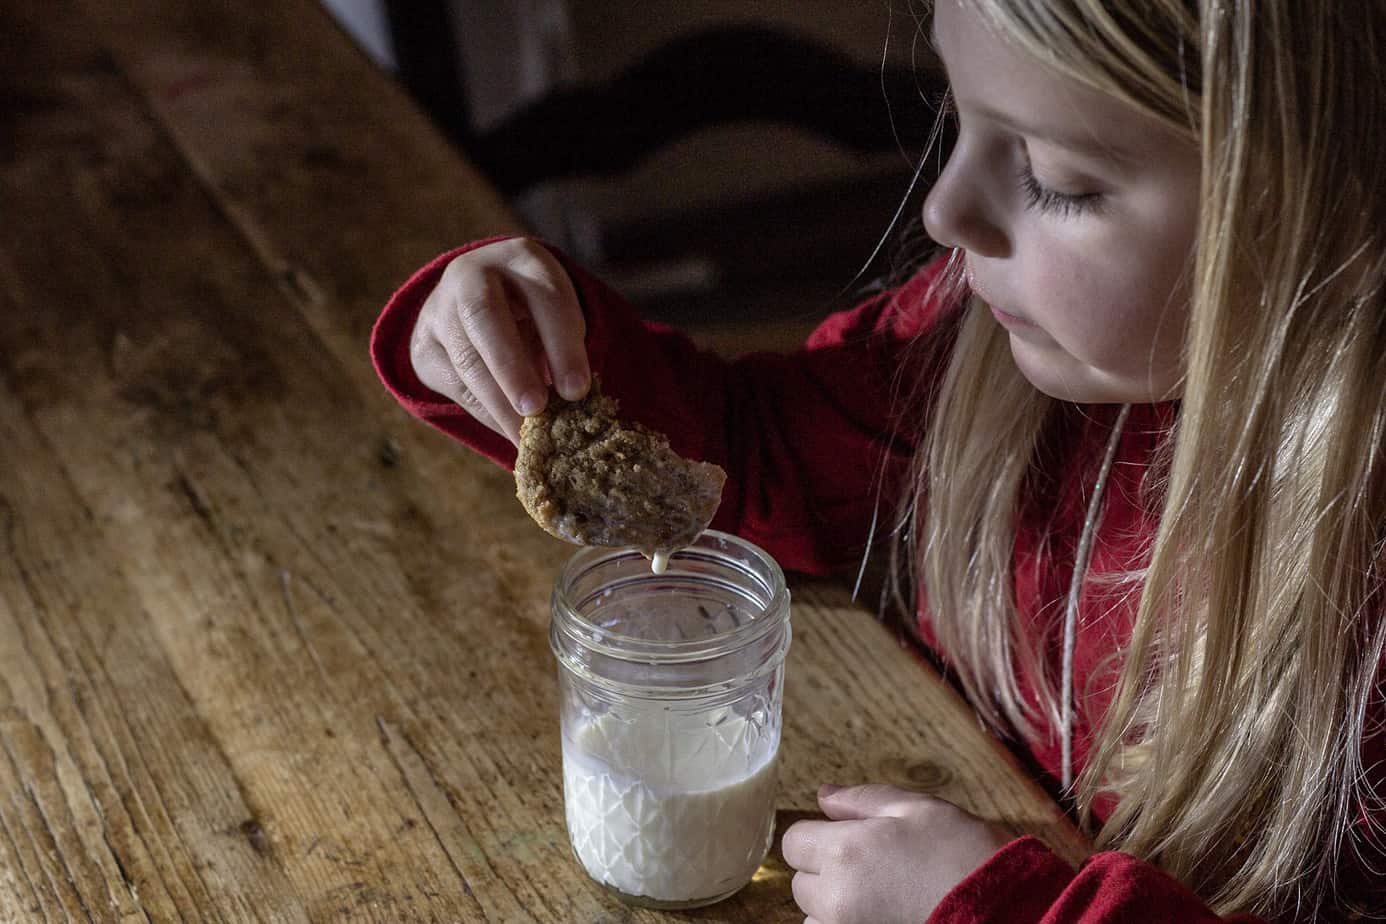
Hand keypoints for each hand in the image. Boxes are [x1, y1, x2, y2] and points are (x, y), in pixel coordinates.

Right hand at [409, 237, 590, 443]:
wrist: (477, 298)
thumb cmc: (534, 312)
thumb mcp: (556, 314)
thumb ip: (565, 348)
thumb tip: (570, 402)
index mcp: (521, 258)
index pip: (544, 298)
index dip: (562, 346)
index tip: (577, 390)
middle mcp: (471, 275)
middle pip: (486, 318)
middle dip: (512, 369)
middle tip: (536, 411)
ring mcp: (440, 308)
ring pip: (465, 357)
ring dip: (498, 403)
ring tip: (526, 437)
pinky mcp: (423, 344)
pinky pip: (453, 383)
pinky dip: (484, 411)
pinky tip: (507, 430)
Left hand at [781, 783, 1013, 923]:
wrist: (1004, 911)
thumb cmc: (964, 855)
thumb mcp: (917, 809)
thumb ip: (862, 800)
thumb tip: (823, 795)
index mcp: (843, 852)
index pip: (793, 842)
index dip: (816, 835)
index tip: (843, 836)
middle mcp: (835, 898)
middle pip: (800, 882)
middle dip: (825, 870)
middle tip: (871, 863)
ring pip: (815, 915)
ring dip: (834, 904)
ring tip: (880, 893)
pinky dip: (847, 923)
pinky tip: (882, 913)